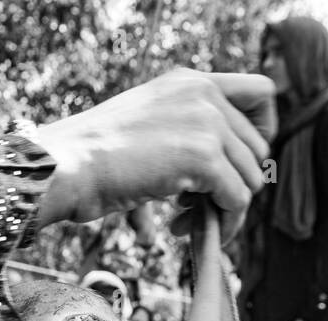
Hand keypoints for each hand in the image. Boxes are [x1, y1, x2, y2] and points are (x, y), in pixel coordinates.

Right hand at [33, 68, 273, 241]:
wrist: (66, 165)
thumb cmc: (90, 157)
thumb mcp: (144, 127)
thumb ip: (183, 132)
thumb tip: (217, 176)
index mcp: (189, 81)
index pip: (260, 94)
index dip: (261, 132)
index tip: (238, 163)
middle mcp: (203, 93)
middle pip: (258, 146)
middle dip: (233, 183)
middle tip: (195, 207)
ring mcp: (207, 123)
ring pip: (250, 178)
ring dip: (223, 208)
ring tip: (184, 223)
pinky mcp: (204, 157)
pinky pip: (237, 200)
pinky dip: (223, 225)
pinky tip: (187, 233)